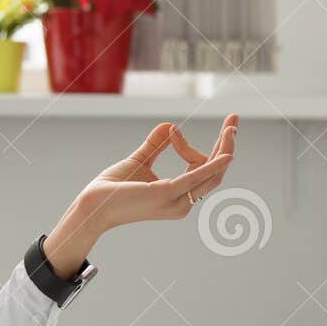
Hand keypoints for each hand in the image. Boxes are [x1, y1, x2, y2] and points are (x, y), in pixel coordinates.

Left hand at [74, 115, 238, 234]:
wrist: (93, 205)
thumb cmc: (113, 189)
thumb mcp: (139, 161)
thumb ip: (156, 145)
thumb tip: (170, 125)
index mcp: (178, 196)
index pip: (202, 171)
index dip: (194, 147)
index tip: (173, 131)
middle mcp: (182, 203)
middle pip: (215, 172)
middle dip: (227, 145)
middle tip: (234, 120)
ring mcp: (176, 201)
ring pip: (212, 173)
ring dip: (224, 148)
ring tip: (231, 126)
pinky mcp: (165, 193)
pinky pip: (195, 177)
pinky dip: (211, 165)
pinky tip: (226, 154)